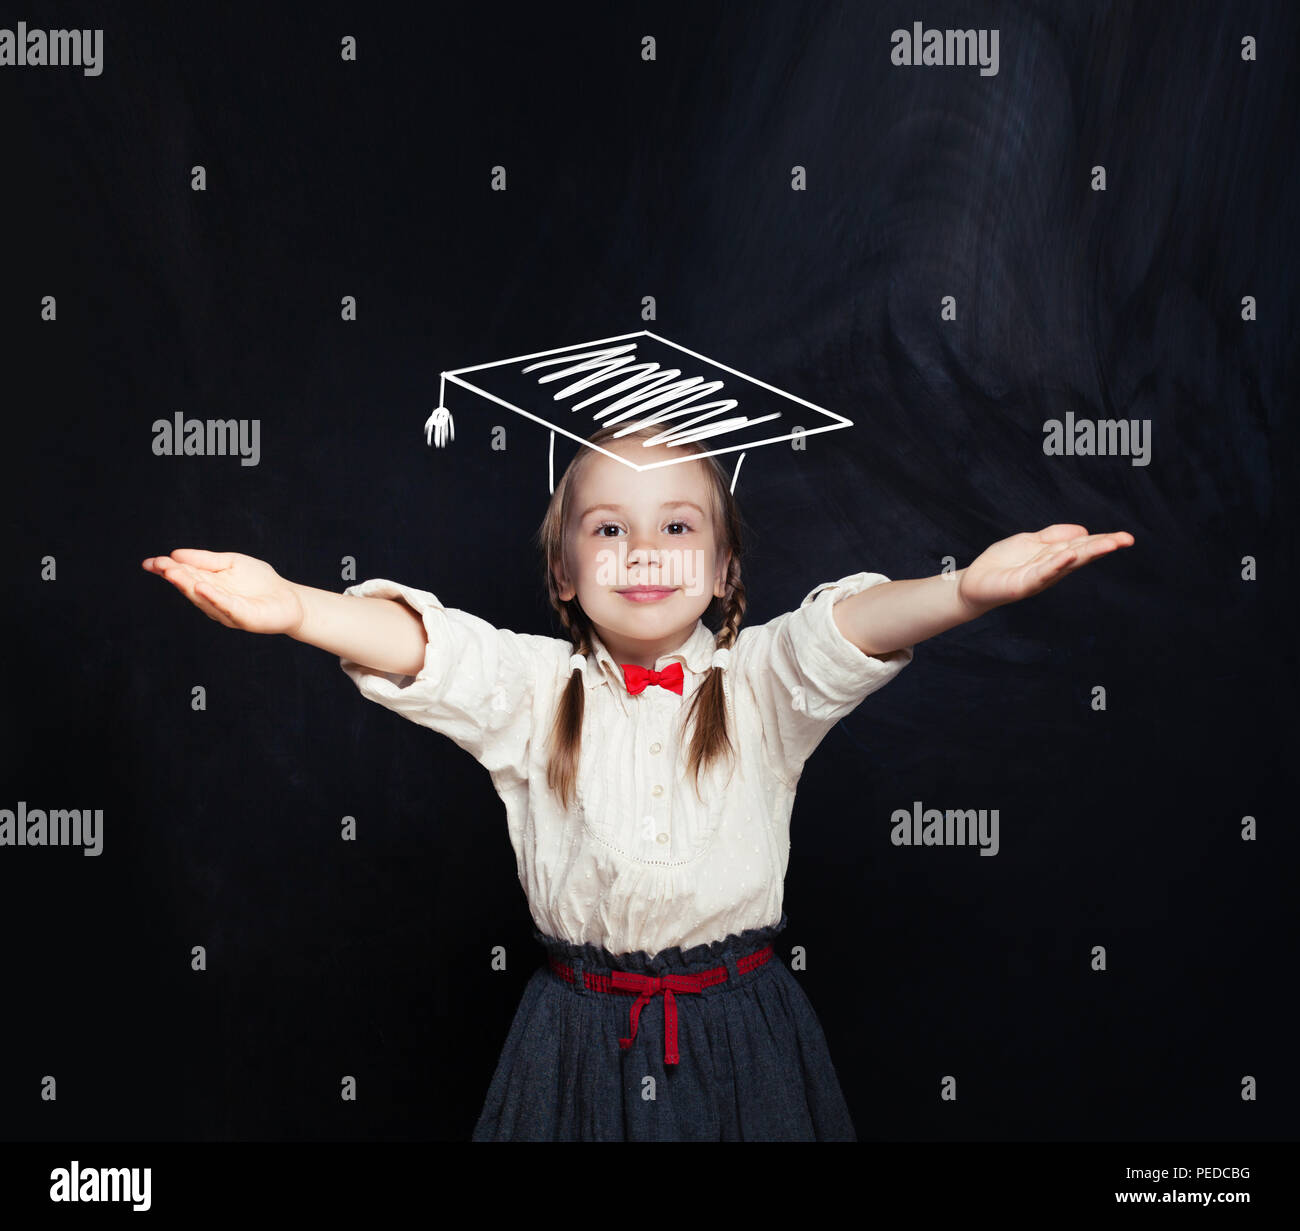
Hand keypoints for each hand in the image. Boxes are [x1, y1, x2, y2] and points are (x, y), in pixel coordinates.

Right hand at [141, 549, 305, 634]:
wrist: (289, 599)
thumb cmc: (259, 582)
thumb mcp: (230, 563)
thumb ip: (205, 560)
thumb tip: (175, 553)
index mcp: (208, 586)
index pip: (184, 576)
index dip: (166, 570)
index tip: (149, 562)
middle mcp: (213, 601)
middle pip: (190, 587)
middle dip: (174, 576)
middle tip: (159, 566)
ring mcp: (227, 611)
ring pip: (204, 598)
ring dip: (188, 585)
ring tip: (173, 573)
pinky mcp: (245, 618)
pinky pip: (227, 607)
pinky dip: (214, 597)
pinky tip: (202, 587)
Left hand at [956, 525, 1134, 613]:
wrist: (974, 582)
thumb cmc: (1003, 563)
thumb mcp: (1031, 542)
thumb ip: (1055, 536)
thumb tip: (1084, 530)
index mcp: (1055, 558)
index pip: (1082, 547)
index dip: (1103, 541)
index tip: (1126, 537)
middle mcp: (1051, 569)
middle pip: (1080, 555)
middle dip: (1103, 547)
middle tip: (1127, 540)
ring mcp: (1039, 578)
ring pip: (1066, 563)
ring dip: (1087, 553)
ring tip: (1107, 544)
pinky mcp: (1023, 585)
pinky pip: (1042, 573)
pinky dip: (1056, 565)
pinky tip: (1069, 555)